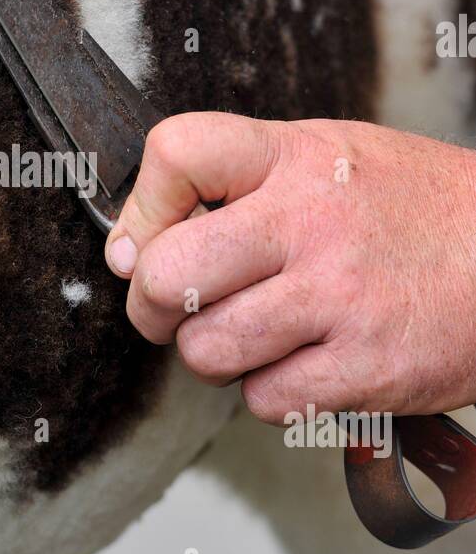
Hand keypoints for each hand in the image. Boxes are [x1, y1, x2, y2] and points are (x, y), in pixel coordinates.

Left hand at [104, 113, 475, 423]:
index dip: (142, 207)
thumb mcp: (330, 157)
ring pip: (207, 350)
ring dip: (215, 354)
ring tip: (254, 334)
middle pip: (169, 275)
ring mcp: (339, 298)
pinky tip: (305, 363)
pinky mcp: (366, 368)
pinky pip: (265, 400)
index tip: (146, 242)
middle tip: (176, 308)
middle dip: (154, 305)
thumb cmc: (416, 210)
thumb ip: (239, 184)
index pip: (178, 153)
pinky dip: (272, 394)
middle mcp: (312, 224)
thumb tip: (137, 246)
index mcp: (297, 158)